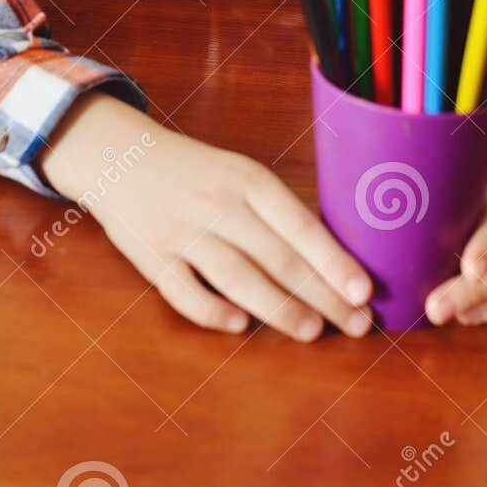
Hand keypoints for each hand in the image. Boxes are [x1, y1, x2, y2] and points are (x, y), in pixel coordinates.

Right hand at [40, 93, 373, 340]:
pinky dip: (213, 311)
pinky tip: (240, 325)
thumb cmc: (197, 174)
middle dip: (321, 295)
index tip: (365, 291)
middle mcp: (218, 204)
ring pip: (237, 277)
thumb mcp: (240, 175)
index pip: (300, 225)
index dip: (334, 261)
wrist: (121, 155)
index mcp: (247, 179)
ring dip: (278, 308)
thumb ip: (276, 214)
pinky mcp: (151, 257)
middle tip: (357, 325)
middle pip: (277, 256)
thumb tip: (332, 265)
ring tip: (312, 331)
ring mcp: (182, 231)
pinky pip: (184, 292)